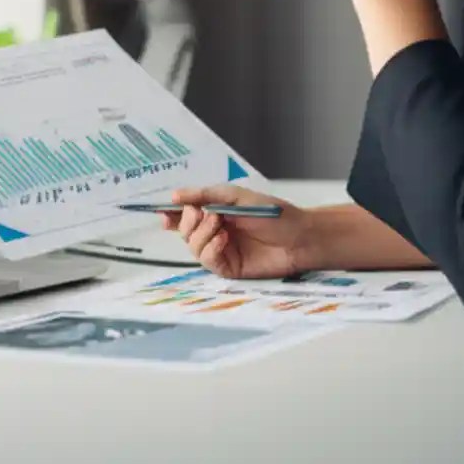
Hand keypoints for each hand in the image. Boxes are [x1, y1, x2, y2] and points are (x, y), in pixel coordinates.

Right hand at [160, 186, 314, 278]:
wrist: (300, 237)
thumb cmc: (275, 214)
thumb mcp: (237, 197)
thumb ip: (207, 195)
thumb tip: (176, 196)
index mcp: (217, 214)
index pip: (186, 215)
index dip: (172, 214)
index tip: (163, 210)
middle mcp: (216, 233)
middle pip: (185, 232)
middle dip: (188, 222)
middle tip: (201, 213)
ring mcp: (222, 251)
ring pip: (193, 247)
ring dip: (200, 234)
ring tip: (219, 224)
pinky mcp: (229, 268)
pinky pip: (207, 261)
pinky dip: (210, 249)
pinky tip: (222, 239)